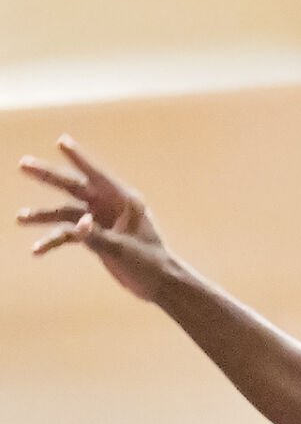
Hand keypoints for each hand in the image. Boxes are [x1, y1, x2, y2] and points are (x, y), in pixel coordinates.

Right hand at [18, 136, 175, 300]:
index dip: (78, 158)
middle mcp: (110, 206)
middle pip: (74, 187)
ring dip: (43, 215)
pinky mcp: (95, 237)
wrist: (157, 283)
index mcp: (125, 201)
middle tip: (23, 163)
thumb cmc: (149, 261)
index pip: (97, 175)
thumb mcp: (123, 249)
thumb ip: (98, 236)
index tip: (61, 141)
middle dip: (48, 176)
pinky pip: (69, 235)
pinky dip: (53, 241)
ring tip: (20, 218)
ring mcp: (101, 221)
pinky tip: (37, 251)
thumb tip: (77, 225)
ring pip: (66, 212)